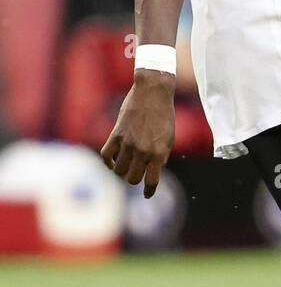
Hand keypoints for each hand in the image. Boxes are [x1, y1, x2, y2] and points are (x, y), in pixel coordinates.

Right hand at [100, 70, 175, 197]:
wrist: (153, 92)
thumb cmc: (164, 114)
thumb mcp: (170, 137)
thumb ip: (162, 156)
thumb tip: (153, 170)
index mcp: (158, 152)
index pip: (151, 181)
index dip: (149, 191)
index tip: (147, 195)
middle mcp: (142, 150)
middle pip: (132, 178)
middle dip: (134, 178)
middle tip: (136, 172)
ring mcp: (128, 143)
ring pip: (118, 170)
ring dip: (121, 170)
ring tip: (125, 165)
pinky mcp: (116, 134)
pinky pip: (105, 155)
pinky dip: (107, 161)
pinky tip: (112, 161)